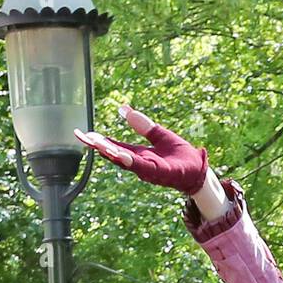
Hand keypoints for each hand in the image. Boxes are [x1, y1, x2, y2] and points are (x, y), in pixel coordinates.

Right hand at [75, 105, 207, 193]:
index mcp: (139, 154)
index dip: (99, 141)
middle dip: (99, 147)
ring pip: (127, 162)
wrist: (200, 171)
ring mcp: (150, 170)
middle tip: (83, 138)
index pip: (115, 146)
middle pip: (116, 155)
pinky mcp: (161, 173)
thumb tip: (124, 109)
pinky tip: (120, 154)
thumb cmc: (181, 156)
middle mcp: (141, 163)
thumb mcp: (160, 135)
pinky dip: (132, 162)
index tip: (82, 134)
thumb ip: (143, 125)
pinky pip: (144, 167)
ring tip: (96, 144)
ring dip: (111, 153)